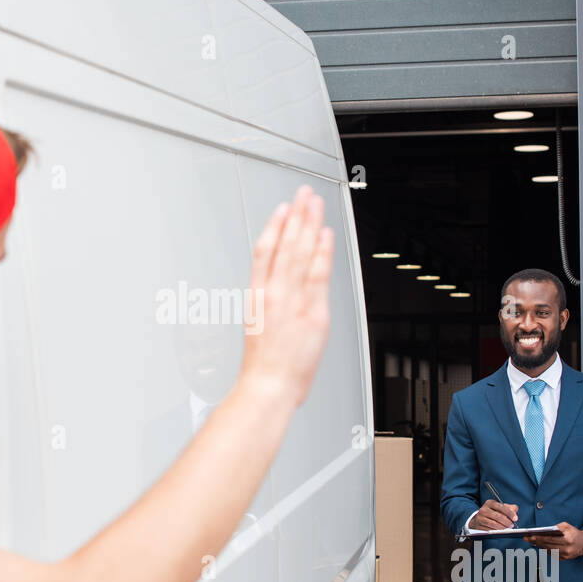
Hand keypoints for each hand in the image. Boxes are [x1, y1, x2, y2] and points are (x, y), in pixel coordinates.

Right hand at [239, 186, 333, 408]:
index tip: (282, 211)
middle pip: (284, 245)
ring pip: (300, 253)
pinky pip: (318, 275)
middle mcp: (274, 294)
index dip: (274, 227)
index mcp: (257, 297)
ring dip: (309, 225)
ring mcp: (293, 301)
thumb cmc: (263, 366)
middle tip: (303, 195)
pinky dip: (322, 252)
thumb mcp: (257, 327)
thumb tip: (279, 291)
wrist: (268, 387)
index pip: (263, 251)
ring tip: (315, 204)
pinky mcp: (312, 312)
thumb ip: (270, 305)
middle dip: (296, 216)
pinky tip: (325, 235)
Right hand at [472, 499, 517, 530]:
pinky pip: (488, 529)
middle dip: (506, 521)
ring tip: (507, 529)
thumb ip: (510, 508)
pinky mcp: (479, 526)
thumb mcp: (501, 508)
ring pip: (492, 523)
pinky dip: (495, 531)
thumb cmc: (493, 512)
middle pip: (497, 516)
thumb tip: (515, 513)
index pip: (500, 507)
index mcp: (490, 503)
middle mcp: (483, 509)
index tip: (515, 518)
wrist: (480, 518)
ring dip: (502, 527)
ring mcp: (480, 518)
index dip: (509, 513)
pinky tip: (500, 531)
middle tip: (512, 525)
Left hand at [524, 522, 582, 559]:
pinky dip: (544, 549)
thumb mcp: (567, 526)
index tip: (530, 536)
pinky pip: (551, 554)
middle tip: (526, 538)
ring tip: (530, 541)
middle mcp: (566, 549)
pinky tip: (538, 545)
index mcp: (568, 540)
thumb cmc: (574, 533)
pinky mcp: (564, 558)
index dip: (539, 538)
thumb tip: (545, 530)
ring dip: (538, 546)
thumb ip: (557, 527)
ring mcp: (565, 555)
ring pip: (548, 551)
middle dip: (536, 542)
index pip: (550, 539)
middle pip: (547, 546)